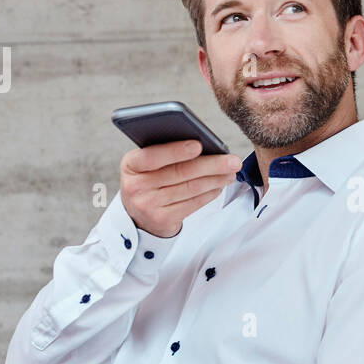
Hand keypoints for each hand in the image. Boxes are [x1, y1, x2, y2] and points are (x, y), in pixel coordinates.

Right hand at [121, 140, 241, 237]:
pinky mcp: (163, 219)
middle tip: (232, 160)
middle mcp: (136, 186)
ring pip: (190, 188)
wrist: (139, 214)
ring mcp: (148, 205)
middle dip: (211, 165)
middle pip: (180, 172)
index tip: (199, 145)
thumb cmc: (149, 179)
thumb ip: (164, 151)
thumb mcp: (146, 164)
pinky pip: (192, 204)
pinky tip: (219, 186)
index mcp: (131, 164)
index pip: (153, 156)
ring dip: (215, 179)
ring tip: (231, 172)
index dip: (176, 151)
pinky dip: (209, 194)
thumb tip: (202, 144)